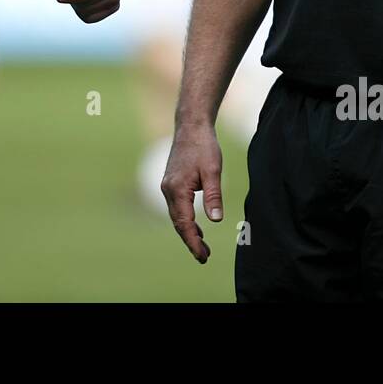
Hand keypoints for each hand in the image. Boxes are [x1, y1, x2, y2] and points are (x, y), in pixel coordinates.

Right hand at [161, 124, 223, 263]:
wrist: (191, 126)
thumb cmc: (203, 146)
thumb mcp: (213, 171)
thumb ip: (213, 196)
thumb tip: (215, 221)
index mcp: (177, 189)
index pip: (184, 224)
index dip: (193, 242)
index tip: (202, 257)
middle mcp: (168, 190)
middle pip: (178, 223)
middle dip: (190, 241)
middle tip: (204, 257)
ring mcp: (168, 186)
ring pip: (176, 216)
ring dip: (188, 232)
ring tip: (203, 246)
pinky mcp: (171, 182)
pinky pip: (177, 207)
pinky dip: (185, 220)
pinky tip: (196, 226)